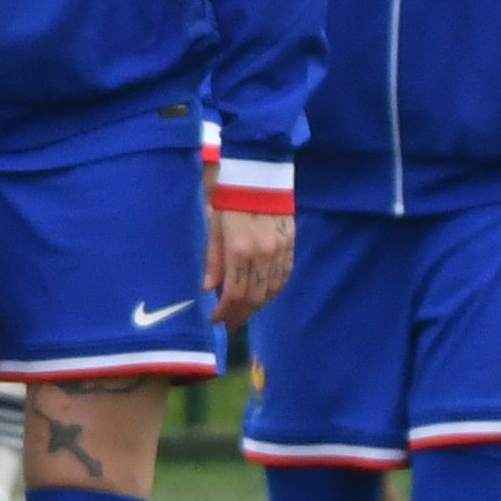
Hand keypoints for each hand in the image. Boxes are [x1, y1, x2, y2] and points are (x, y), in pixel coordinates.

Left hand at [205, 206, 293, 324]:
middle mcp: (263, 254)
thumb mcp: (214, 228)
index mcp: (239, 249)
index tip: (216, 320)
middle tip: (230, 323)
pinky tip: (263, 297)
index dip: (225, 311)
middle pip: (255, 297)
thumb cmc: (229, 201)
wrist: (258, 177)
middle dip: (241, 314)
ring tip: (244, 313)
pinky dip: (273, 291)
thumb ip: (213, 260)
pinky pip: (284, 276)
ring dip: (258, 307)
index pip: (234, 293)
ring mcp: (280, 250)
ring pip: (272, 290)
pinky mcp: (291, 245)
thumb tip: (209, 289)